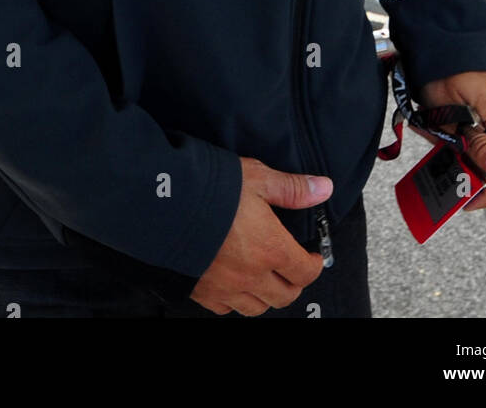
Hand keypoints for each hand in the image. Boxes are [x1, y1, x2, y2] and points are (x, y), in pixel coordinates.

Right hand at [190, 158, 331, 315]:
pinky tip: (233, 284)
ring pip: (256, 308)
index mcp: (270, 248)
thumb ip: (291, 188)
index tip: (312, 257)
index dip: (313, 265)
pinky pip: (226, 308)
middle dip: (294, 284)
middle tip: (292, 269)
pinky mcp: (201, 292)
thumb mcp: (256, 177)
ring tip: (264, 278)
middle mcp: (251, 275)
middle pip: (284, 296)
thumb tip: (323, 189)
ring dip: (266, 295)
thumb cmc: (209, 187)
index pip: (305, 272)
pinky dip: (234, 300)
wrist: (161, 203)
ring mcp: (225, 288)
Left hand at [417, 71, 485, 209]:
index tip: (465, 201)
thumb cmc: (443, 67)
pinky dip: (464, 139)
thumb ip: (475, 141)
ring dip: (461, 152)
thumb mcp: (448, 108)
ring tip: (436, 135)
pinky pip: (485, 136)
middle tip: (438, 159)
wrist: (445, 40)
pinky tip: (444, 129)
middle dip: (466, 167)